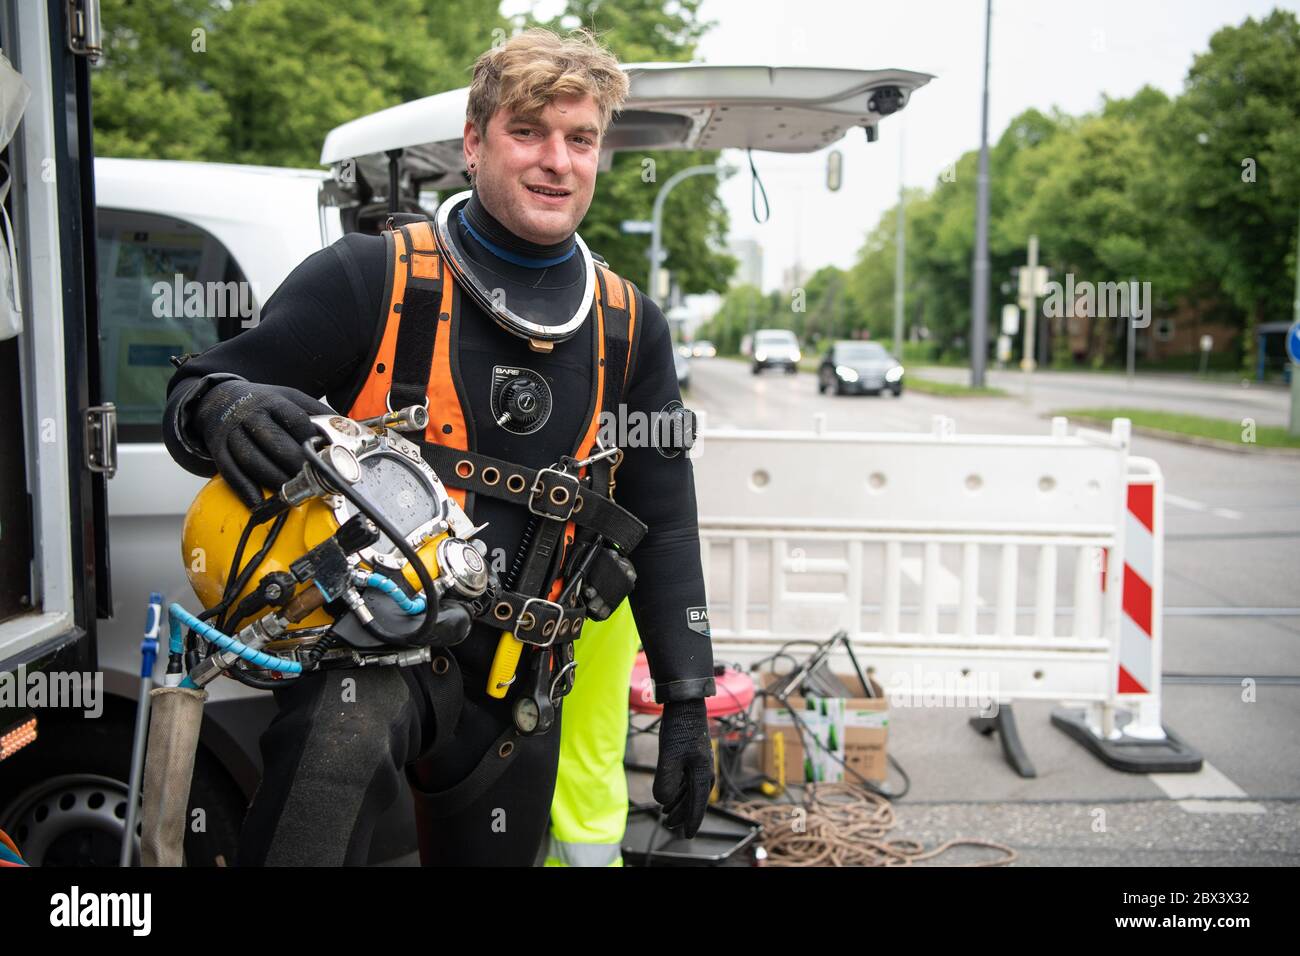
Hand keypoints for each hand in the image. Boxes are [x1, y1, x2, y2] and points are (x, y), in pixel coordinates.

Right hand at [193, 379, 331, 507]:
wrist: (218, 399)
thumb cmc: (264, 404)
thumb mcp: (289, 397)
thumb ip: (317, 412)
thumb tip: (349, 428)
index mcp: (274, 401)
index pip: (295, 420)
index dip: (311, 439)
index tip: (326, 456)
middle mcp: (252, 415)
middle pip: (273, 441)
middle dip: (295, 463)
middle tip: (313, 480)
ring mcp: (232, 432)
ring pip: (251, 458)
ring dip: (272, 478)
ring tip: (291, 493)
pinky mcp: (218, 448)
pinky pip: (229, 470)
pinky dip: (243, 488)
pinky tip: (258, 501)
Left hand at [652, 698, 713, 836]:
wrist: (685, 704)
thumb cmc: (679, 728)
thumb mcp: (668, 756)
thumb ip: (666, 781)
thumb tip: (663, 801)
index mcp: (702, 774)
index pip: (698, 805)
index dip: (691, 821)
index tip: (687, 835)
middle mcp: (704, 771)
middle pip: (694, 800)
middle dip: (682, 814)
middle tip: (669, 826)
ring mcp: (699, 763)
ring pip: (690, 790)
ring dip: (679, 802)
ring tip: (666, 813)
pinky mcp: (693, 756)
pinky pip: (688, 780)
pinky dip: (679, 789)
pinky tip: (669, 793)